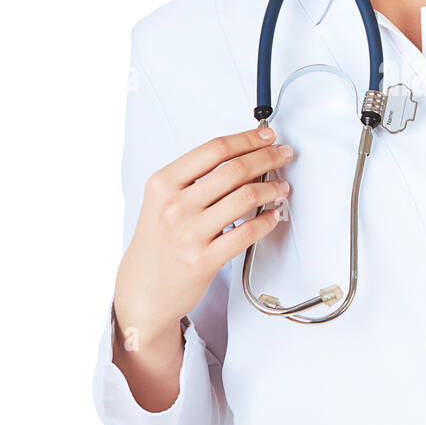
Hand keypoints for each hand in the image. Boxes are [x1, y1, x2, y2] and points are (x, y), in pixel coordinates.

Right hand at [113, 126, 293, 349]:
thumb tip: (242, 156)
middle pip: (234, 169)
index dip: (247, 139)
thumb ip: (194, 178)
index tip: (266, 136)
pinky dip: (268, 220)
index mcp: (163, 183)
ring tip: (281, 187)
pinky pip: (247, 232)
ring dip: (272, 188)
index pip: (214, 149)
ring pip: (246, 197)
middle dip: (268, 157)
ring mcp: (189, 233)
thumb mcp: (162, 200)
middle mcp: (174, 206)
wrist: (142, 288)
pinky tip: (273, 215)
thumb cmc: (157, 242)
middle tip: (283, 154)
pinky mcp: (204, 260)